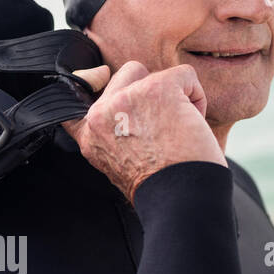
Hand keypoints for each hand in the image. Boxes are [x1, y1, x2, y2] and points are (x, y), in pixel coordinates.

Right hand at [62, 61, 225, 203]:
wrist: (179, 199)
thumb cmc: (158, 188)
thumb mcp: (116, 164)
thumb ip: (110, 135)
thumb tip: (124, 113)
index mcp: (88, 135)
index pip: (76, 97)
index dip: (94, 86)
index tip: (111, 94)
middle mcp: (101, 114)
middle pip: (124, 75)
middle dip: (146, 94)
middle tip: (160, 129)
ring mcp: (127, 98)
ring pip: (153, 73)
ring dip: (171, 98)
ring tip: (177, 131)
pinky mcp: (157, 88)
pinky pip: (184, 76)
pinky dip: (196, 98)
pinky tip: (193, 125)